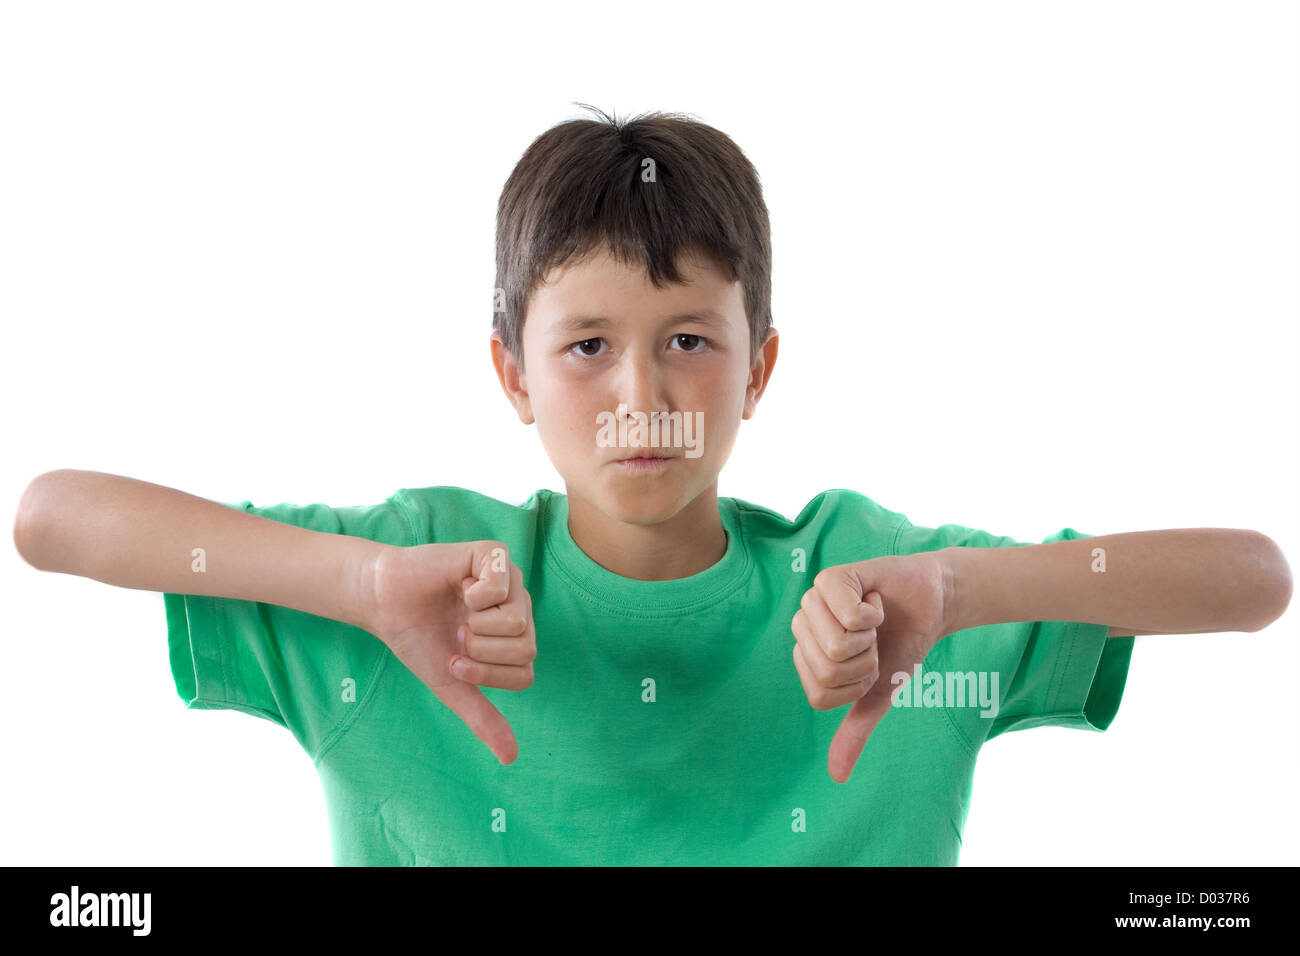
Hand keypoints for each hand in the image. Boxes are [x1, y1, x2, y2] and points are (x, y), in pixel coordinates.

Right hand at [361, 541, 535, 765]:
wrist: (384, 603)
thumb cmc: (420, 639)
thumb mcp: (452, 684)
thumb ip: (481, 716)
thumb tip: (510, 758)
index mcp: (515, 637)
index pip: (524, 671)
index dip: (486, 674)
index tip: (455, 661)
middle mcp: (519, 607)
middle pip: (526, 647)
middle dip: (481, 652)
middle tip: (457, 635)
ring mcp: (510, 580)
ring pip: (517, 621)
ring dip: (477, 625)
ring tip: (458, 612)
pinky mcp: (494, 554)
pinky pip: (502, 585)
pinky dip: (475, 595)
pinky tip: (460, 587)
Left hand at [791, 552, 953, 782]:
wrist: (932, 606)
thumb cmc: (900, 646)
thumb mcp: (878, 694)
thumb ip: (855, 730)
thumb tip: (837, 776)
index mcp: (806, 655)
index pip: (819, 694)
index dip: (854, 686)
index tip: (869, 664)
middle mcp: (803, 626)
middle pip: (826, 670)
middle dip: (864, 662)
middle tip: (873, 639)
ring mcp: (813, 600)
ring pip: (836, 645)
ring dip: (869, 637)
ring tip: (873, 619)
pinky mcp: (832, 578)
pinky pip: (850, 615)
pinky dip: (875, 613)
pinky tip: (875, 599)